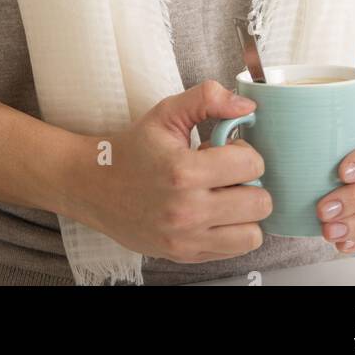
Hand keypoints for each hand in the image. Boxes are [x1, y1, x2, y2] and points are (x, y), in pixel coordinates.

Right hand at [70, 79, 272, 263]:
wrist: (94, 186)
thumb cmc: (133, 148)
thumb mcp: (166, 112)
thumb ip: (208, 98)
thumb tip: (248, 107)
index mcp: (184, 171)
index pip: (252, 165)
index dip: (245, 152)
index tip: (226, 149)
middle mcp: (187, 210)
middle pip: (260, 203)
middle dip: (250, 183)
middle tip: (227, 174)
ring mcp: (186, 239)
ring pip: (252, 235)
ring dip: (245, 213)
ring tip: (223, 196)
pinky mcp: (184, 256)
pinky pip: (233, 251)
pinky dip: (231, 232)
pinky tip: (211, 213)